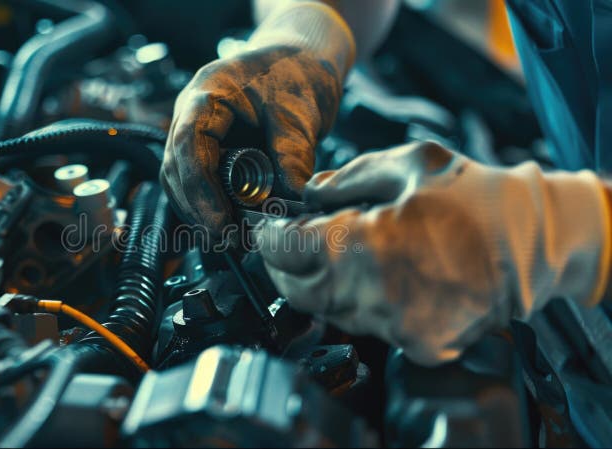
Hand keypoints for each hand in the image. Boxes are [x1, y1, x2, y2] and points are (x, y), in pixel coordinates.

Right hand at [160, 2, 354, 233]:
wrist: (300, 58)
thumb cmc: (296, 70)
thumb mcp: (299, 111)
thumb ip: (293, 154)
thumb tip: (292, 201)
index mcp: (207, 94)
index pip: (187, 145)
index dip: (199, 191)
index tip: (219, 224)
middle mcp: (192, 113)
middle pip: (176, 169)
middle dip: (199, 209)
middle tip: (227, 240)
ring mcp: (196, 131)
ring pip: (181, 180)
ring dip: (202, 212)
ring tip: (233, 239)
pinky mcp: (209, 148)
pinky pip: (199, 181)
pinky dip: (212, 205)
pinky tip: (232, 225)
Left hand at [259, 141, 610, 364]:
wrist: (535, 243)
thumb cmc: (474, 197)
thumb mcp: (408, 165)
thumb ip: (347, 178)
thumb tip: (308, 193)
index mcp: (368, 245)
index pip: (288, 252)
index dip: (269, 239)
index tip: (264, 229)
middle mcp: (376, 295)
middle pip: (300, 291)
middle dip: (285, 268)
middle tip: (285, 247)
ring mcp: (398, 327)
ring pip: (332, 311)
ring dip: (323, 283)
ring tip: (336, 254)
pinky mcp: (418, 345)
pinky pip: (370, 326)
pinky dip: (360, 303)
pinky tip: (374, 278)